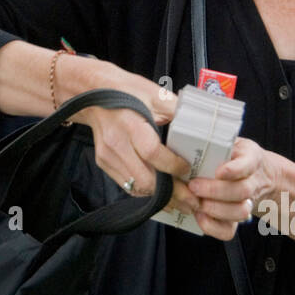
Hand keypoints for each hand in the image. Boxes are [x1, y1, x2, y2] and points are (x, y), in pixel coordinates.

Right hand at [65, 62, 198, 215]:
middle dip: (172, 193)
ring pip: (137, 187)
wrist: (92, 94)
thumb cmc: (127, 91)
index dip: (173, 165)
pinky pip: (128, 185)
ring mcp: (108, 156)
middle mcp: (116, 144)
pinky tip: (163, 195)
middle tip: (193, 201)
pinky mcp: (104, 163)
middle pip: (145, 179)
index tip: (188, 170)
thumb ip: (177, 109)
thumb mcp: (154, 93)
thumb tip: (202, 124)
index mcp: (130, 124)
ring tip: (182, 203)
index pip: (152, 152)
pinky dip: (147, 192)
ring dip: (161, 198)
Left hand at [187, 137, 282, 240]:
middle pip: (242, 191)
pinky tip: (199, 216)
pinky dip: (212, 227)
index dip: (234, 170)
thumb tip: (187, 140)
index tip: (219, 172)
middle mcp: (253, 181)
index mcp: (251, 158)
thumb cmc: (235, 155)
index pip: (247, 164)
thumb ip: (216, 141)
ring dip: (215, 209)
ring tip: (196, 201)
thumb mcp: (231, 141)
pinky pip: (229, 231)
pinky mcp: (236, 219)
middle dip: (215, 191)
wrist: (259, 174)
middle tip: (194, 186)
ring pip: (240, 212)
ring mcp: (247, 202)